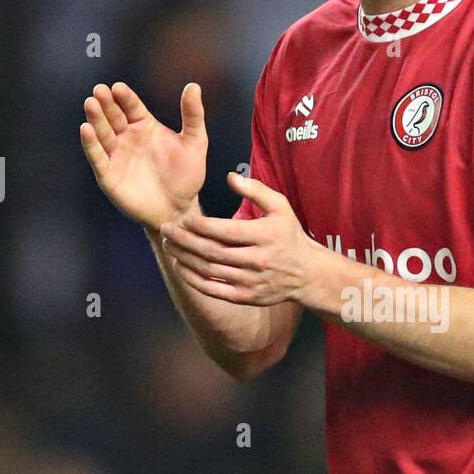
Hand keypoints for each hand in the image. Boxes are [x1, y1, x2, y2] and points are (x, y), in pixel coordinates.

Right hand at [80, 80, 205, 228]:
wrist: (179, 209)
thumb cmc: (187, 176)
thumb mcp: (195, 143)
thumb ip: (193, 116)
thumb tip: (193, 85)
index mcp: (145, 126)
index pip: (131, 106)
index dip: (124, 97)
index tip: (118, 87)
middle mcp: (127, 137)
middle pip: (113, 116)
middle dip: (106, 103)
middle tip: (99, 90)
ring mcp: (116, 155)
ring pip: (103, 133)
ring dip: (95, 119)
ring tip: (91, 104)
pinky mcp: (108, 174)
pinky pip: (98, 157)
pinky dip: (91, 144)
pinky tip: (86, 130)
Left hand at [158, 172, 319, 305]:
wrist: (306, 273)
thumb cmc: (289, 235)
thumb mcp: (280, 206)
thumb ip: (255, 189)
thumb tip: (230, 177)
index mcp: (264, 235)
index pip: (225, 231)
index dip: (200, 226)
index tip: (184, 219)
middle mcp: (257, 260)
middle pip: (212, 251)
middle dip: (184, 241)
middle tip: (167, 230)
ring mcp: (250, 281)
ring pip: (209, 271)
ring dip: (184, 258)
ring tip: (169, 246)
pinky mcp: (246, 297)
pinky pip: (214, 290)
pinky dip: (194, 280)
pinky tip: (180, 267)